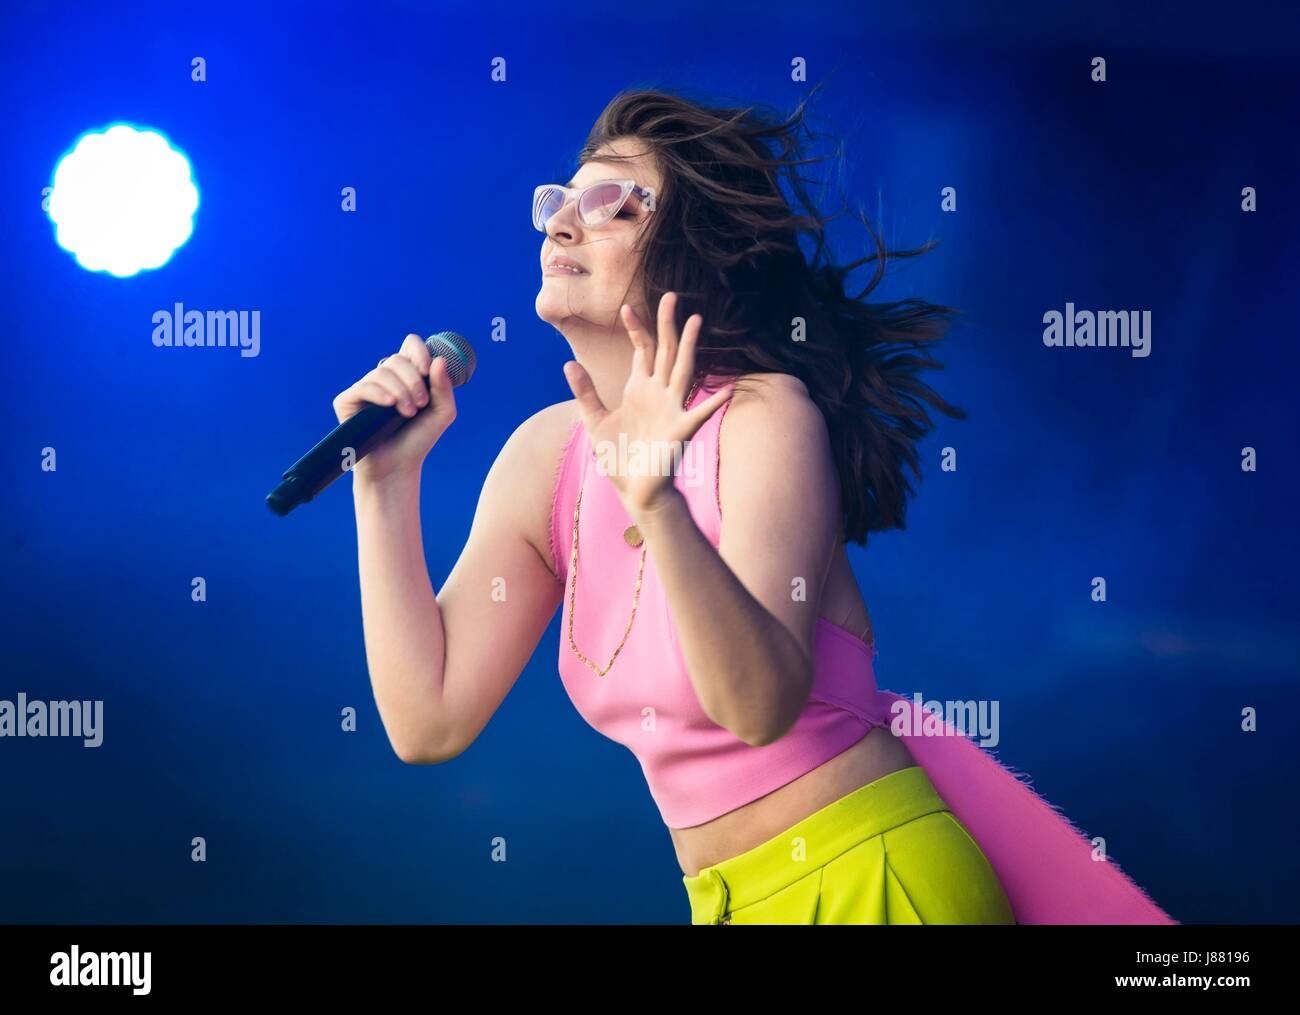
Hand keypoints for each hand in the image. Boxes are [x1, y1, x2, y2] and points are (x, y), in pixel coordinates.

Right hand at [331, 333, 456, 483]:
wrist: (398, 467)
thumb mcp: (442, 413)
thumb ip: (444, 387)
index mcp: (406, 375)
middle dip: (413, 380)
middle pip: (397, 359)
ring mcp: (364, 388)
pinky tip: (390, 405)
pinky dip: (378, 393)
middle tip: (421, 404)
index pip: (409, 345)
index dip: (418, 351)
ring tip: (408, 413)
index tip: (427, 370)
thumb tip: (438, 359)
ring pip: (381, 372)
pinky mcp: (347, 402)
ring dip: (400, 391)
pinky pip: (362, 387)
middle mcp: (384, 378)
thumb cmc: (419, 439)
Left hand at [562, 292, 731, 519]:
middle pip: (666, 351)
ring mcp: (672, 409)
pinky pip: (699, 414)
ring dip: (689, 347)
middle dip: (667, 324)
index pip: (643, 350)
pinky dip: (713, 403)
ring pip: (682, 370)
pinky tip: (727, 391)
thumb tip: (569, 363)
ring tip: (695, 321)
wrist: (634, 490)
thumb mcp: (595, 421)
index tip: (627, 306)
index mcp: (640, 388)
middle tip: (671, 296)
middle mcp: (659, 393)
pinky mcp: (680, 430)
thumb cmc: (619, 457)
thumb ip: (586, 392)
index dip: (637, 328)